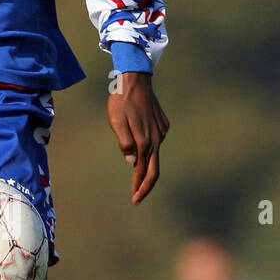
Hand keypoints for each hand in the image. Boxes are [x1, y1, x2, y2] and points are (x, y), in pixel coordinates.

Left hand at [107, 71, 169, 204]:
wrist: (135, 80)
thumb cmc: (121, 101)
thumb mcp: (116, 122)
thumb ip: (125, 143)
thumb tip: (132, 162)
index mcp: (145, 141)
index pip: (144, 171)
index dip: (139, 187)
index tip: (135, 199)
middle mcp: (157, 138)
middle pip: (154, 169)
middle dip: (146, 185)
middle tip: (137, 197)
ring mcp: (162, 131)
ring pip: (154, 154)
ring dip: (145, 165)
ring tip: (133, 172)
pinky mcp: (163, 124)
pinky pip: (156, 141)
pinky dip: (148, 148)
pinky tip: (140, 146)